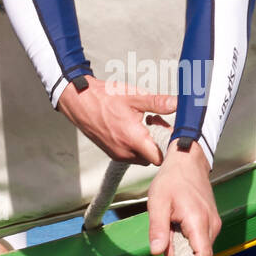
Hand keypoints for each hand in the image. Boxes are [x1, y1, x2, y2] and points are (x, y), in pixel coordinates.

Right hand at [56, 76, 176, 164]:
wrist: (78, 99)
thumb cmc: (103, 98)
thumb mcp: (135, 97)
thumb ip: (158, 103)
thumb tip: (177, 103)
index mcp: (133, 139)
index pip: (160, 158)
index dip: (168, 147)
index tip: (169, 132)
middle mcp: (125, 151)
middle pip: (153, 158)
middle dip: (159, 143)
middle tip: (157, 123)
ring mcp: (118, 153)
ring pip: (143, 157)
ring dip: (148, 143)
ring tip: (145, 123)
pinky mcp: (112, 152)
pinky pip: (131, 154)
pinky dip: (137, 144)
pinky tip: (135, 128)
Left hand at [147, 140, 219, 255]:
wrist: (188, 163)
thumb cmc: (172, 180)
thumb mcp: (157, 203)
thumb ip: (158, 229)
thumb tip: (156, 252)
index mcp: (198, 221)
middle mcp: (211, 225)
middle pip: (199, 254)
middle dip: (180, 255)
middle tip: (163, 237)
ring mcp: (214, 224)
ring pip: (199, 247)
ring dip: (183, 246)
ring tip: (169, 225)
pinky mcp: (212, 222)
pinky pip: (200, 239)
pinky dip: (187, 239)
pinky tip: (177, 224)